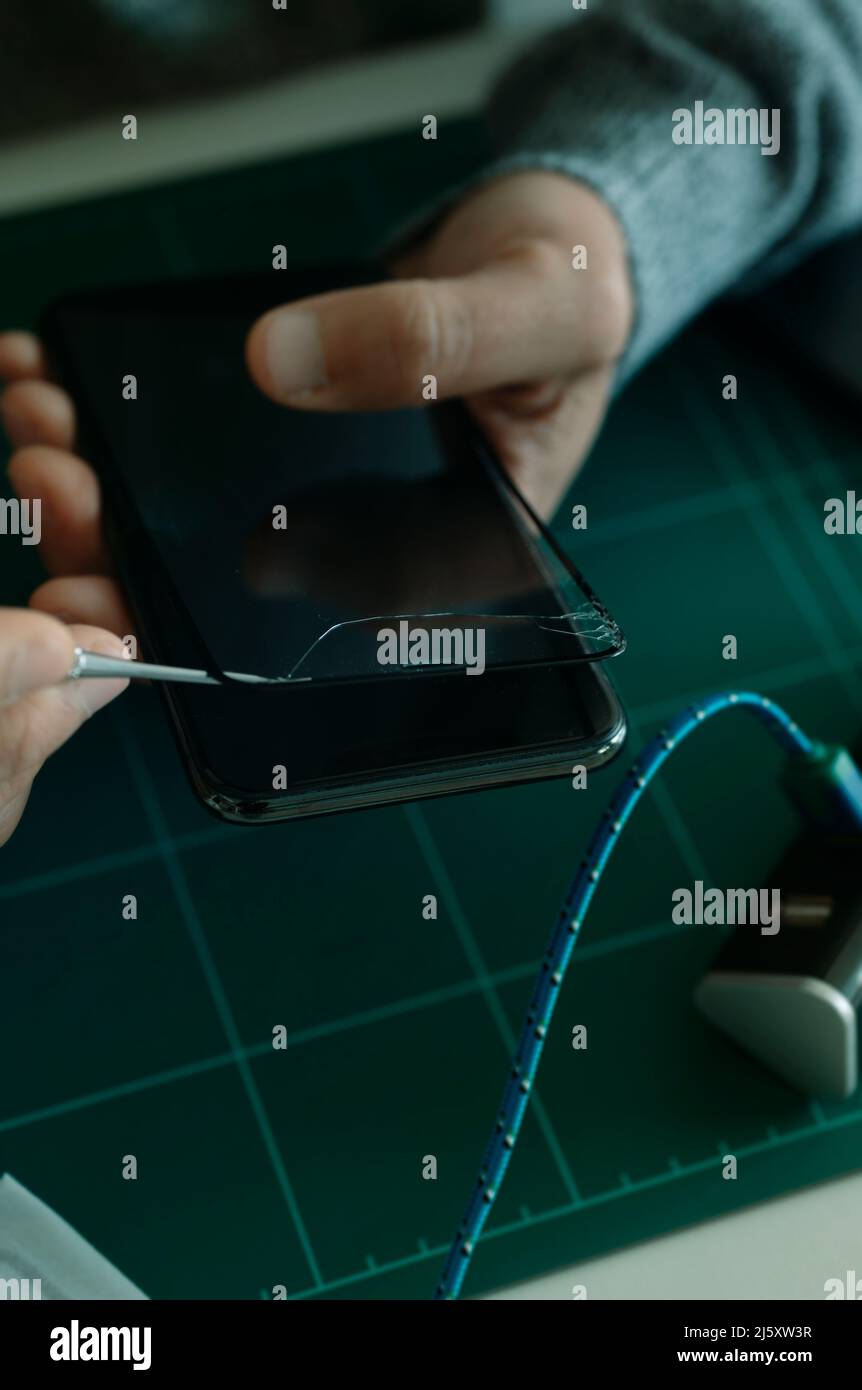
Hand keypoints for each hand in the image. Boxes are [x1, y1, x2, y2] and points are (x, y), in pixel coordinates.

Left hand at [0, 171, 631, 838]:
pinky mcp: (281, 447)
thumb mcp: (538, 310)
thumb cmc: (572, 292)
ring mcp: (325, 499)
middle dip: (134, 549)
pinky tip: (53, 383)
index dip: (238, 612)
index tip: (140, 569)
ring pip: (202, 526)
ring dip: (106, 485)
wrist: (540, 244)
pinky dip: (119, 424)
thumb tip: (277, 361)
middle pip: (249, 588)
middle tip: (56, 485)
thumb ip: (435, 338)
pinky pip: (194, 452)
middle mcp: (384, 547)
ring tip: (39, 421)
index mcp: (463, 561)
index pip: (350, 619)